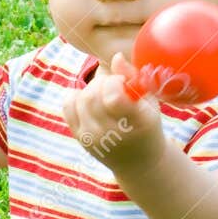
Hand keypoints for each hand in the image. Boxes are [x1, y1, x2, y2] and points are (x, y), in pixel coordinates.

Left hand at [62, 50, 164, 168]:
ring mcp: (93, 138)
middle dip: (102, 82)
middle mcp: (112, 134)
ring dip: (91, 88)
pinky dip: (76, 96)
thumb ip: (134, 77)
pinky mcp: (80, 138)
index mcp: (136, 123)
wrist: (139, 162)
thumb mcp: (149, 102)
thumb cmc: (147, 125)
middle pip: (93, 95)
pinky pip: (68, 106)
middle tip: (113, 85)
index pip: (112, 97)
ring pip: (80, 99)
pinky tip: (89, 99)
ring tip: (104, 93)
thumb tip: (116, 56)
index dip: (114, 82)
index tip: (122, 82)